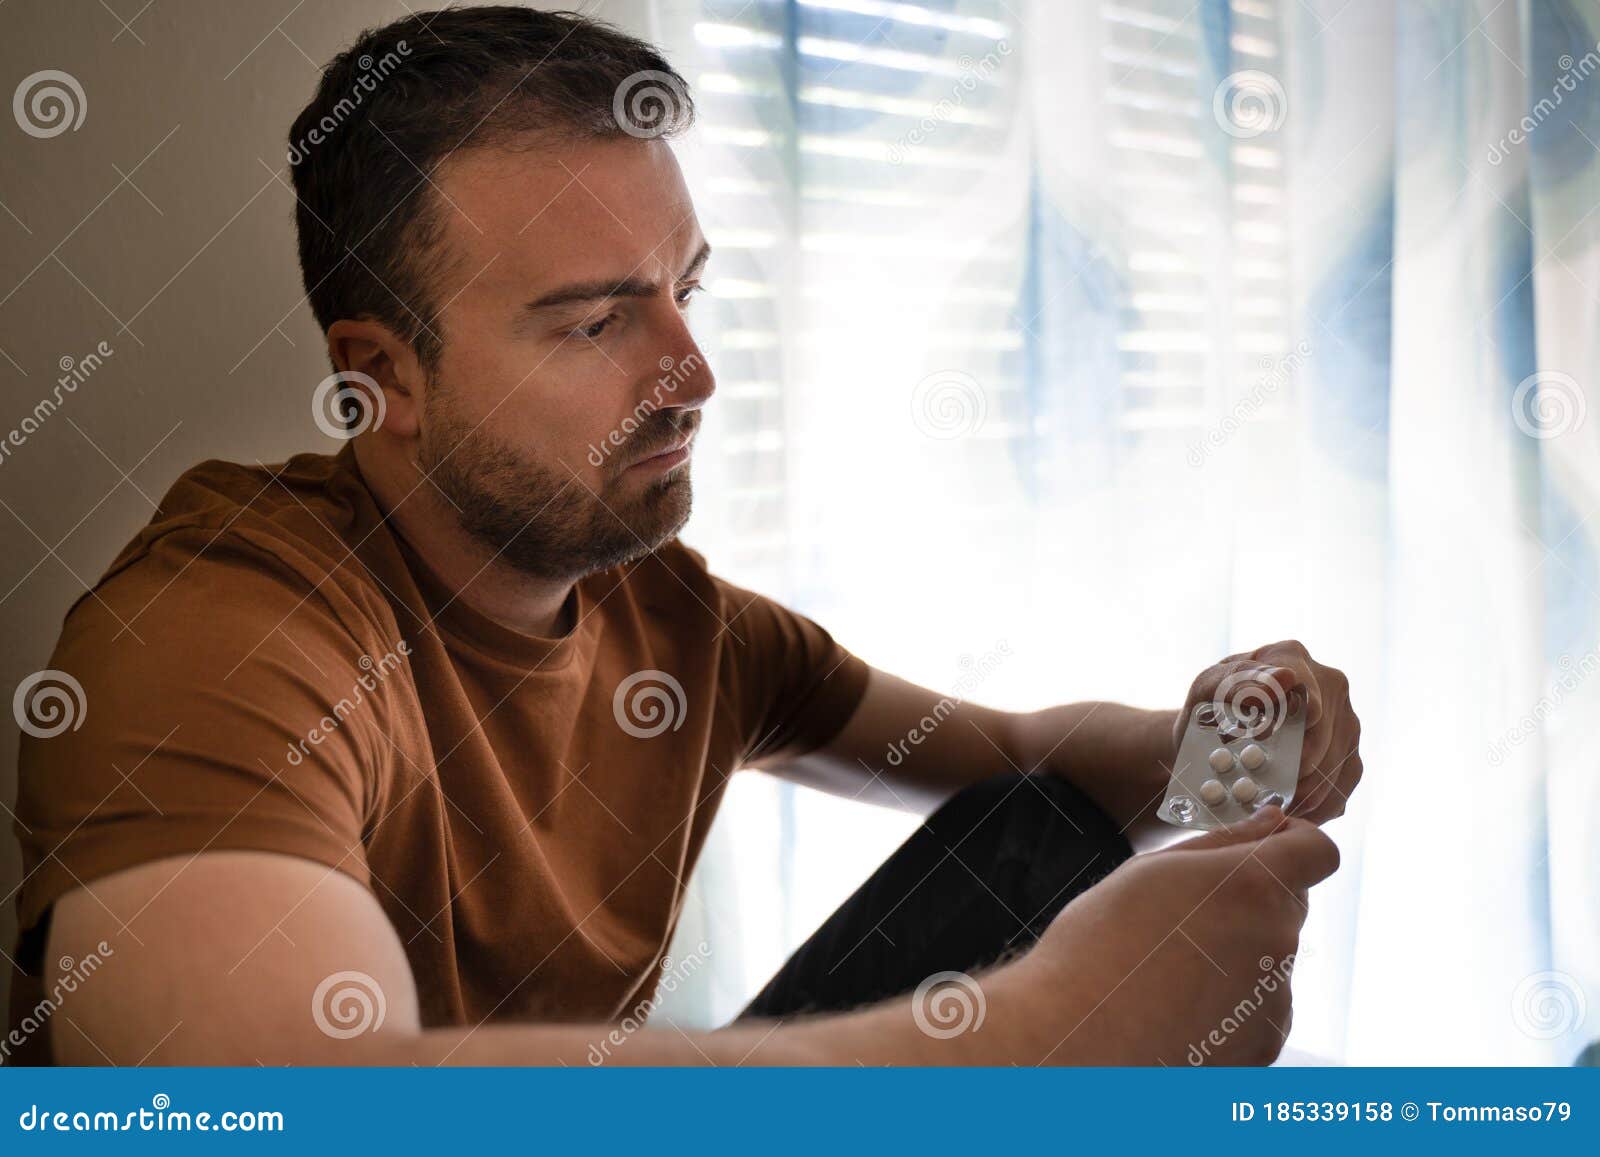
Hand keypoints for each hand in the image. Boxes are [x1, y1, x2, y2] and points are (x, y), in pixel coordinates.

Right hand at [1020, 806, 1338, 1064]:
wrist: (1078, 1040)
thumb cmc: (1098, 948)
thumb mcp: (1148, 872)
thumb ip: (1222, 843)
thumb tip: (1269, 824)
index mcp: (1253, 886)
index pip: (1317, 851)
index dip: (1294, 843)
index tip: (1262, 847)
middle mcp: (1278, 941)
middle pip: (1286, 905)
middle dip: (1250, 902)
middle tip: (1185, 917)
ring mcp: (1275, 1000)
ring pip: (1270, 959)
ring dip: (1236, 955)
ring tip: (1169, 971)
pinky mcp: (1264, 1044)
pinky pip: (1260, 1008)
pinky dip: (1230, 1005)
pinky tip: (1177, 1008)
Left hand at [1176, 640, 1361, 823]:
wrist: (1218, 732)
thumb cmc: (1211, 705)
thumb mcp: (1209, 688)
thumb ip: (1239, 679)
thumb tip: (1284, 679)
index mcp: (1290, 657)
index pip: (1307, 697)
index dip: (1289, 732)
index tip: (1265, 749)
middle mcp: (1328, 684)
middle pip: (1324, 739)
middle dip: (1293, 773)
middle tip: (1265, 797)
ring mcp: (1345, 718)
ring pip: (1337, 767)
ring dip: (1306, 796)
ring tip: (1274, 812)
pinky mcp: (1350, 752)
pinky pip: (1343, 786)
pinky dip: (1318, 807)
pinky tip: (1291, 815)